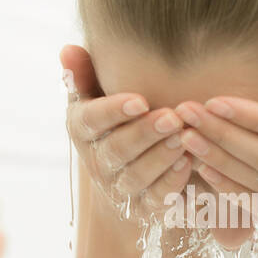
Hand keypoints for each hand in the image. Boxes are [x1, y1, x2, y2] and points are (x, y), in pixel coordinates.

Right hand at [60, 45, 192, 216]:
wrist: (122, 178)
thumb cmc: (115, 122)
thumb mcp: (95, 97)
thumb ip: (84, 74)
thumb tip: (69, 49)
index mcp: (83, 129)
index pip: (91, 120)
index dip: (113, 111)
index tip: (139, 100)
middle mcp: (97, 161)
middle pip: (116, 150)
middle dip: (145, 134)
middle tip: (173, 118)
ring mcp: (119, 188)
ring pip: (137, 176)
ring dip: (161, 158)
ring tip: (184, 139)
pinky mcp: (142, 208)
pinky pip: (156, 199)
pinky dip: (172, 183)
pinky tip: (189, 164)